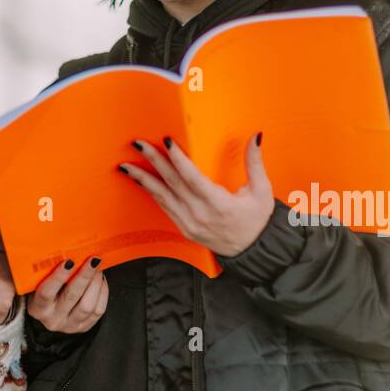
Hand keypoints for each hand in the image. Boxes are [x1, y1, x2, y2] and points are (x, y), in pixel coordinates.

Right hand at [27, 256, 107, 333]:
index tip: (69, 261)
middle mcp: (53, 319)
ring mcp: (69, 325)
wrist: (49, 313)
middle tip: (93, 259)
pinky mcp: (84, 327)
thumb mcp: (35, 284)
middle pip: (71, 296)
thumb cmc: (42, 290)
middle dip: (84, 275)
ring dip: (95, 284)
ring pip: (87, 305)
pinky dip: (102, 293)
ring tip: (98, 268)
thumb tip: (60, 249)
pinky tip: (100, 280)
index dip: (58, 277)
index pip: (47, 292)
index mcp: (38, 308)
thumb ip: (41, 272)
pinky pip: (98, 311)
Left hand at [118, 132, 274, 258]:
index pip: (193, 178)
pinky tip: (141, 181)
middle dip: (153, 161)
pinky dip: (151, 192)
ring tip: (127, 165)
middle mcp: (200, 214)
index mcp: (219, 204)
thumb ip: (255, 163)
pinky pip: (164, 207)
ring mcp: (189, 223)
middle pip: (172, 183)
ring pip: (162, 197)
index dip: (178, 159)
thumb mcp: (262, 191)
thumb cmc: (257, 220)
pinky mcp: (184, 228)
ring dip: (143, 179)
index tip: (166, 142)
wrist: (253, 253)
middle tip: (138, 144)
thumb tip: (255, 138)